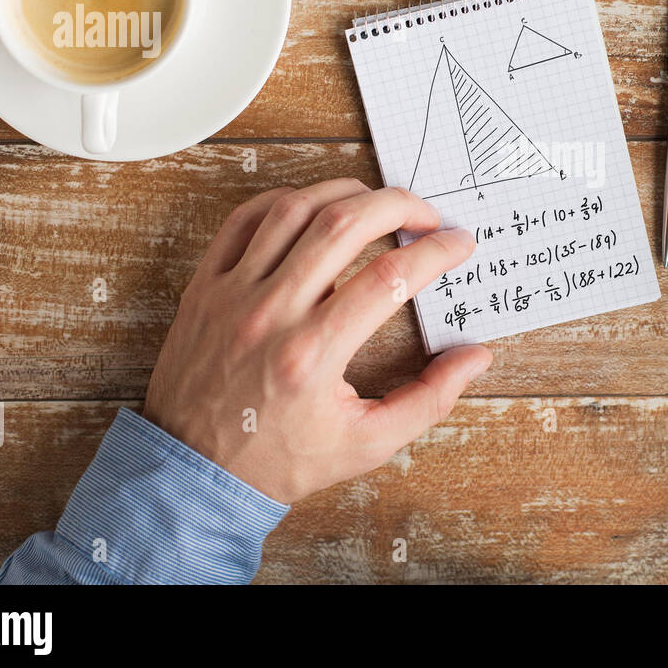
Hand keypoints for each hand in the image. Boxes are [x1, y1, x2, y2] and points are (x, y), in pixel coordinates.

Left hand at [143, 180, 489, 502]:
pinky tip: (315, 207)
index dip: (435, 252)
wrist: (192, 474)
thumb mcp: (365, 444)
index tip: (458, 244)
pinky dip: (286, 200)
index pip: (390, 278)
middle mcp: (270, 314)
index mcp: (313, 356)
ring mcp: (232, 294)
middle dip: (398, 205)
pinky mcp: (205, 286)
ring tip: (377, 203)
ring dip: (346, 193)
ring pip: (294, 209)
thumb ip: (428, 400)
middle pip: (343, 225)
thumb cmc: (279, 459)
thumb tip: (475, 358)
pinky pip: (245, 220)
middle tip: (425, 214)